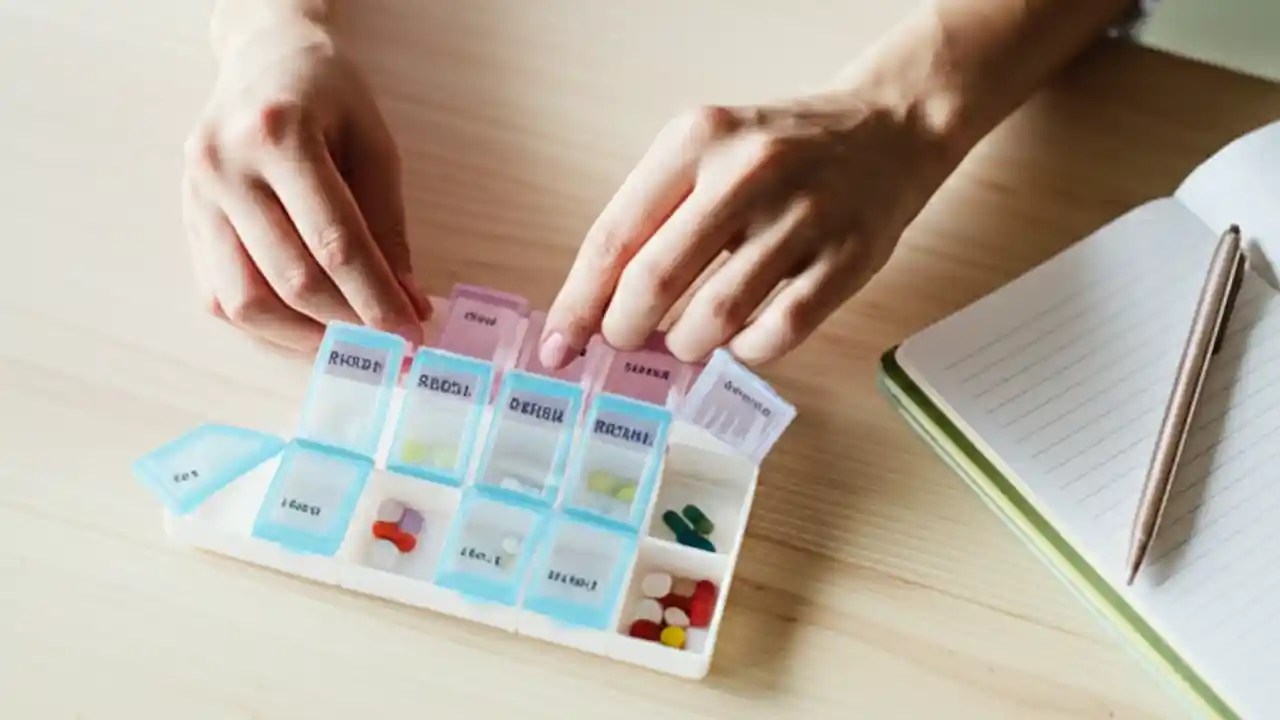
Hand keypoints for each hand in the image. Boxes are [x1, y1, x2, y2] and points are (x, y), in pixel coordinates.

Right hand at [182, 17, 428, 351]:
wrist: (264, 57)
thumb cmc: (329, 96)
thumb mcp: (375, 146)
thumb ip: (389, 228)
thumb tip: (408, 302)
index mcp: (279, 135)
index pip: (334, 242)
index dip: (375, 298)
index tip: (411, 333)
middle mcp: (226, 167)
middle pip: (289, 278)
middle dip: (347, 323)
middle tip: (390, 347)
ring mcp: (196, 196)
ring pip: (244, 300)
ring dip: (303, 337)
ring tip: (350, 343)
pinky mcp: (186, 219)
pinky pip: (218, 294)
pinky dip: (267, 322)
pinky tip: (308, 324)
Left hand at [540, 92, 953, 367]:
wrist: (891, 128)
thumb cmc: (781, 150)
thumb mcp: (708, 151)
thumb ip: (656, 216)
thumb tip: (598, 305)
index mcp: (697, 140)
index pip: (615, 236)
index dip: (578, 303)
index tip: (557, 347)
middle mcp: (747, 173)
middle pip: (655, 281)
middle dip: (624, 330)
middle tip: (624, 342)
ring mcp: (803, 218)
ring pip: (714, 318)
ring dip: (686, 345)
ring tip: (687, 339)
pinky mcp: (848, 259)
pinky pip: (777, 333)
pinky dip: (746, 350)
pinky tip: (742, 337)